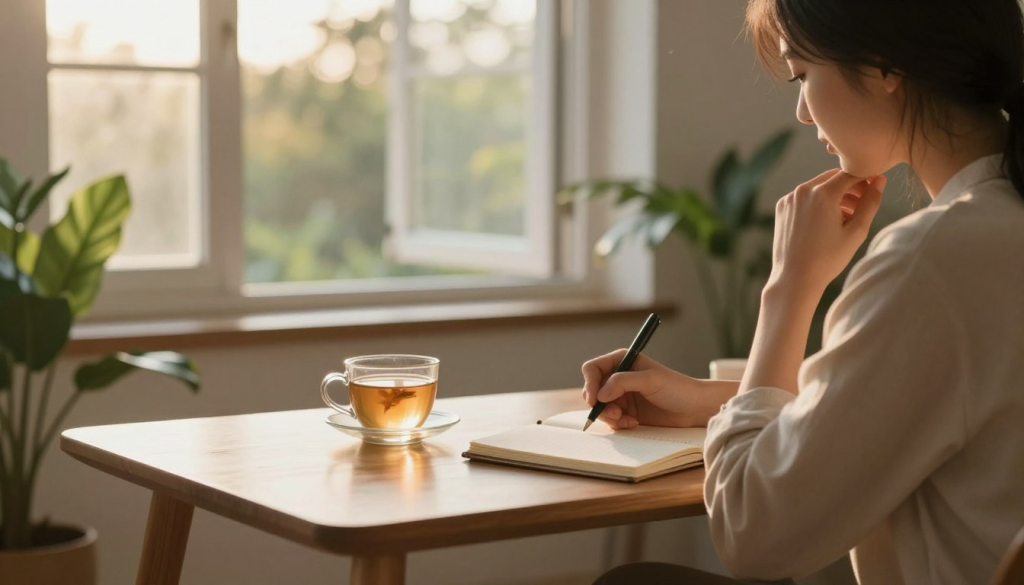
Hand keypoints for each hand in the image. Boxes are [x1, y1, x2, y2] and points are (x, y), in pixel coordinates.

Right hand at [581, 349, 725, 428]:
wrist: (694, 408)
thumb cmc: (677, 388)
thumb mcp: (650, 380)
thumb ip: (622, 382)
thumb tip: (599, 394)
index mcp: (622, 361)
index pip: (593, 369)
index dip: (589, 383)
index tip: (593, 399)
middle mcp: (619, 377)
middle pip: (592, 390)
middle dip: (599, 404)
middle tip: (615, 413)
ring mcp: (622, 396)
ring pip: (600, 407)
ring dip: (609, 416)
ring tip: (626, 419)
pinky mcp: (627, 412)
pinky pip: (611, 419)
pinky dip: (618, 423)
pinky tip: (633, 423)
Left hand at [769, 169, 885, 296]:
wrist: (795, 278)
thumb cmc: (828, 258)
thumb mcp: (856, 231)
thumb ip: (870, 202)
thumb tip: (880, 180)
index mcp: (822, 193)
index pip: (851, 174)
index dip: (866, 179)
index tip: (875, 189)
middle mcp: (803, 190)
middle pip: (833, 178)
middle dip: (850, 187)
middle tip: (863, 204)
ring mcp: (789, 198)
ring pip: (819, 187)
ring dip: (835, 195)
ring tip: (847, 216)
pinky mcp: (782, 207)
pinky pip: (805, 197)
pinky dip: (818, 203)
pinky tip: (827, 222)